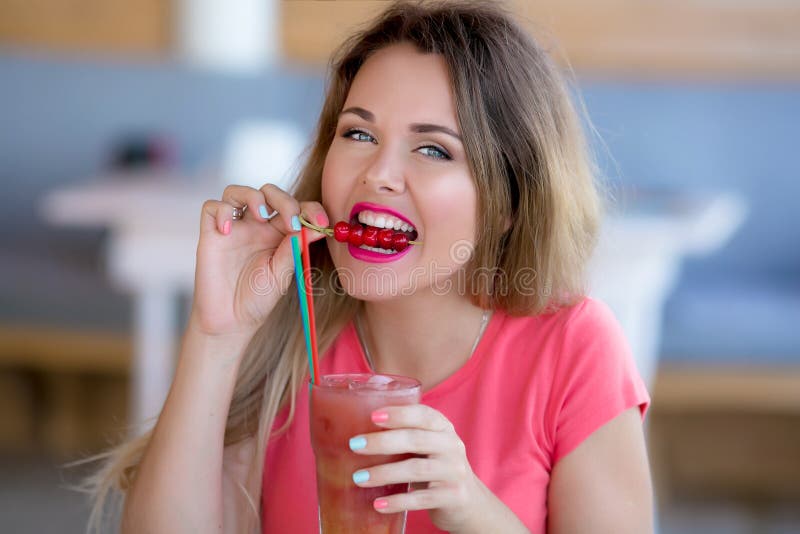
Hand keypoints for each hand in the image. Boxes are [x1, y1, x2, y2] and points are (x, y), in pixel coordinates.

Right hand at [191, 183, 327, 341]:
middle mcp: (256, 227)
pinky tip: (228, 231)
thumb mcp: (282, 274)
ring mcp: (233, 228)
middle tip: (291, 222)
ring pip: (237, 192)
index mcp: (278, 234)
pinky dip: (221, 211)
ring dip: (253, 196)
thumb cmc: (257, 300)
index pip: (295, 208)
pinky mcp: (210, 234)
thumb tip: (317, 227)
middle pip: (269, 193)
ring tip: (261, 217)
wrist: (231, 322)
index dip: (309, 208)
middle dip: (284, 200)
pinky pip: (212, 207)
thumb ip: (295, 248)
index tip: (321, 221)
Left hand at [348, 404, 485, 532]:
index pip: (423, 414)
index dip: (399, 413)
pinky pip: (421, 499)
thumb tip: (355, 428)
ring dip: (384, 473)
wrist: (468, 501)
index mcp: (443, 427)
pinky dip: (397, 502)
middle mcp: (452, 446)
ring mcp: (454, 472)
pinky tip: (378, 504)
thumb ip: (405, 435)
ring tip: (359, 477)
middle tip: (354, 445)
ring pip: (416, 470)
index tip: (373, 416)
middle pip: (416, 440)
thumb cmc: (435, 466)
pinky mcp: (453, 497)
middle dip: (383, 442)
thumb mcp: (428, 445)